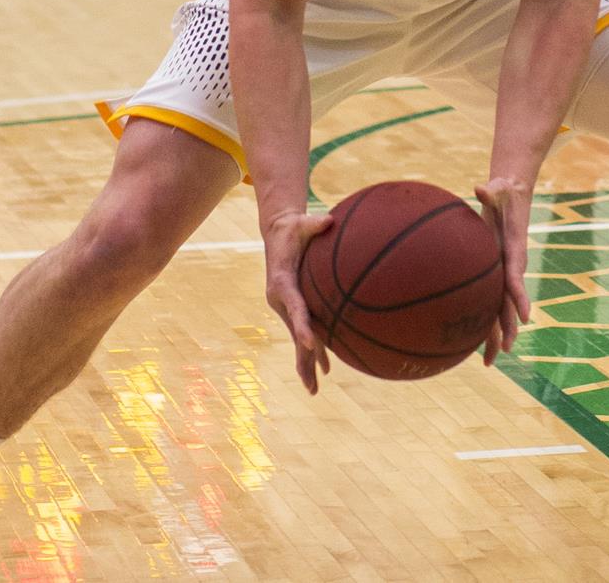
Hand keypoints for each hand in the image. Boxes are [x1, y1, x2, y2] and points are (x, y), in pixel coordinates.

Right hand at [262, 209, 335, 393]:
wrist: (279, 233)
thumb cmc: (293, 228)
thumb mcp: (301, 223)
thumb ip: (314, 223)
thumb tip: (329, 219)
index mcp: (281, 283)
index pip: (294, 308)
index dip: (302, 327)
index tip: (311, 344)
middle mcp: (280, 300)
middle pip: (294, 333)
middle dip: (303, 359)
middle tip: (312, 386)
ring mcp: (286, 306)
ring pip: (298, 339)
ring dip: (307, 363)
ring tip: (314, 389)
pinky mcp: (293, 307)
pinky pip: (304, 331)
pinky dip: (314, 350)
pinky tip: (325, 366)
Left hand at [473, 177, 533, 365]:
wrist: (512, 197)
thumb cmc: (503, 194)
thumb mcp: (498, 190)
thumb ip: (490, 192)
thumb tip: (481, 186)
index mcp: (514, 252)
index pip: (517, 278)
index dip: (520, 297)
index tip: (524, 317)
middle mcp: (512, 268)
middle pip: (511, 304)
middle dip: (508, 328)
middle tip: (503, 351)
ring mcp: (504, 274)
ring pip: (501, 310)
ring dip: (495, 335)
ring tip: (488, 361)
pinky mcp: (495, 274)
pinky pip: (490, 302)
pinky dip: (485, 322)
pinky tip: (473, 341)